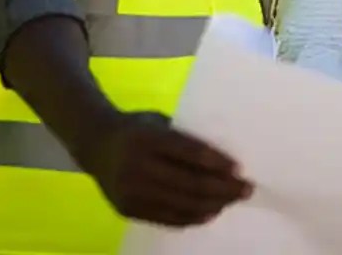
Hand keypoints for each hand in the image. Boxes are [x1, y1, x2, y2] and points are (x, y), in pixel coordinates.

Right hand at [76, 110, 253, 226]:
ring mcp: (130, 191)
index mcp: (148, 138)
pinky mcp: (127, 209)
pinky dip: (192, 217)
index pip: (190, 153)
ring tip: (231, 201)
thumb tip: (224, 158)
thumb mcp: (159, 123)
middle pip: (190, 183)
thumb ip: (184, 138)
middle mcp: (137, 166)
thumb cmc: (137, 129)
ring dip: (213, 205)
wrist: (94, 144)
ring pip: (181, 204)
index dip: (217, 163)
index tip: (240, 169)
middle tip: (246, 189)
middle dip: (223, 188)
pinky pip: (166, 218)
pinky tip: (210, 212)